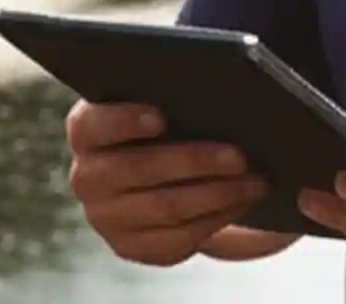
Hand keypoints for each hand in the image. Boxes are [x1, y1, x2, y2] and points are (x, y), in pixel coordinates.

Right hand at [65, 99, 268, 266]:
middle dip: (196, 161)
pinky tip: (244, 202)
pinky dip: (218, 218)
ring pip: (165, 206)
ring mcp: (105, 216)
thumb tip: (227, 98)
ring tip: (257, 181)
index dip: (124, 121)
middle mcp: (88, 176)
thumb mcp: (169, 107)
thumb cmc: (173, 127)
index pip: (93, 125)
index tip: (161, 117)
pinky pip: (177, 237)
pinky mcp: (131, 246)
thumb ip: (180, 99)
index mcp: (88, 132)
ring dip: (218, 193)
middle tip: (241, 157)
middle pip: (140, 168)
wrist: (167, 176)